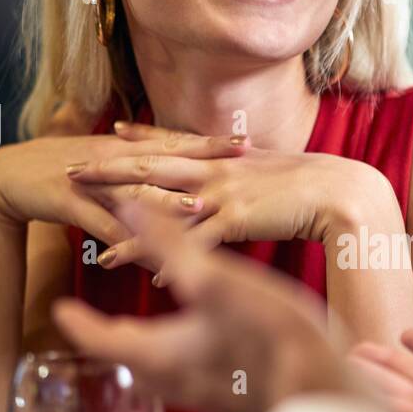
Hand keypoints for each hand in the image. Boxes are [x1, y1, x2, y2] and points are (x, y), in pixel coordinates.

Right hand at [0, 128, 248, 249]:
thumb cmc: (69, 171)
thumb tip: (187, 179)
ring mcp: (95, 182)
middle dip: (204, 162)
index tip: (250, 143)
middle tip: (241, 165)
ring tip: (200, 210)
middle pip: (167, 160)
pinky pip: (102, 226)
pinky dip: (124, 241)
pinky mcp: (72, 204)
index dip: (212, 143)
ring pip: (137, 193)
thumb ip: (149, 168)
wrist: (12, 177)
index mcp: (129, 150)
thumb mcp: (113, 164)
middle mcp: (116, 161)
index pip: (178, 143)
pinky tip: (144, 256)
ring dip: (169, 202)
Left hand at [53, 202, 368, 411]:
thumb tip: (124, 200)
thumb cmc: (270, 337)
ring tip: (154, 326)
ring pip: (165, 365)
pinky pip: (198, 370)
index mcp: (158, 353)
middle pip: (131, 355)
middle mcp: (175, 380)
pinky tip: (213, 344)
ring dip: (153, 341)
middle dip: (114, 334)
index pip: (99, 340)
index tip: (60, 311)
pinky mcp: (236, 395)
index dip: (78, 322)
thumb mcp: (214, 278)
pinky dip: (189, 350)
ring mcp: (205, 393)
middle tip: (104, 318)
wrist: (328, 392)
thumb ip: (166, 240)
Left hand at [68, 120, 384, 280]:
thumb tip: (242, 167)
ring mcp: (222, 194)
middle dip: (108, 171)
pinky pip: (194, 243)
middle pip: (150, 168)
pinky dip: (171, 261)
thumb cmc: (314, 184)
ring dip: (126, 227)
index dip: (140, 137)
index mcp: (223, 158)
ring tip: (94, 246)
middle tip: (70, 172)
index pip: (174, 142)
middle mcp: (215, 171)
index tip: (110, 132)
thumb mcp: (274, 168)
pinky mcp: (235, 220)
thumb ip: (250, 169)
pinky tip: (150, 279)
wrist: (342, 190)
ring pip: (162, 209)